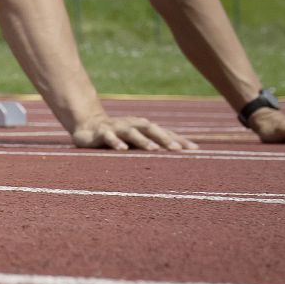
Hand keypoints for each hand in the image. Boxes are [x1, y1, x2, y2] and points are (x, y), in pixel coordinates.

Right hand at [71, 113, 196, 151]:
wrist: (88, 125)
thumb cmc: (119, 136)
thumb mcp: (137, 141)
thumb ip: (153, 146)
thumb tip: (180, 158)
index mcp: (143, 127)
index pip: (164, 132)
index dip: (179, 140)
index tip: (195, 150)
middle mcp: (132, 124)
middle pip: (151, 129)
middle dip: (165, 138)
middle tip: (178, 150)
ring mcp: (117, 127)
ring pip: (132, 132)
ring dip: (143, 140)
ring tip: (154, 149)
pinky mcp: (102, 132)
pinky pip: (109, 137)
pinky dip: (116, 142)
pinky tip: (122, 149)